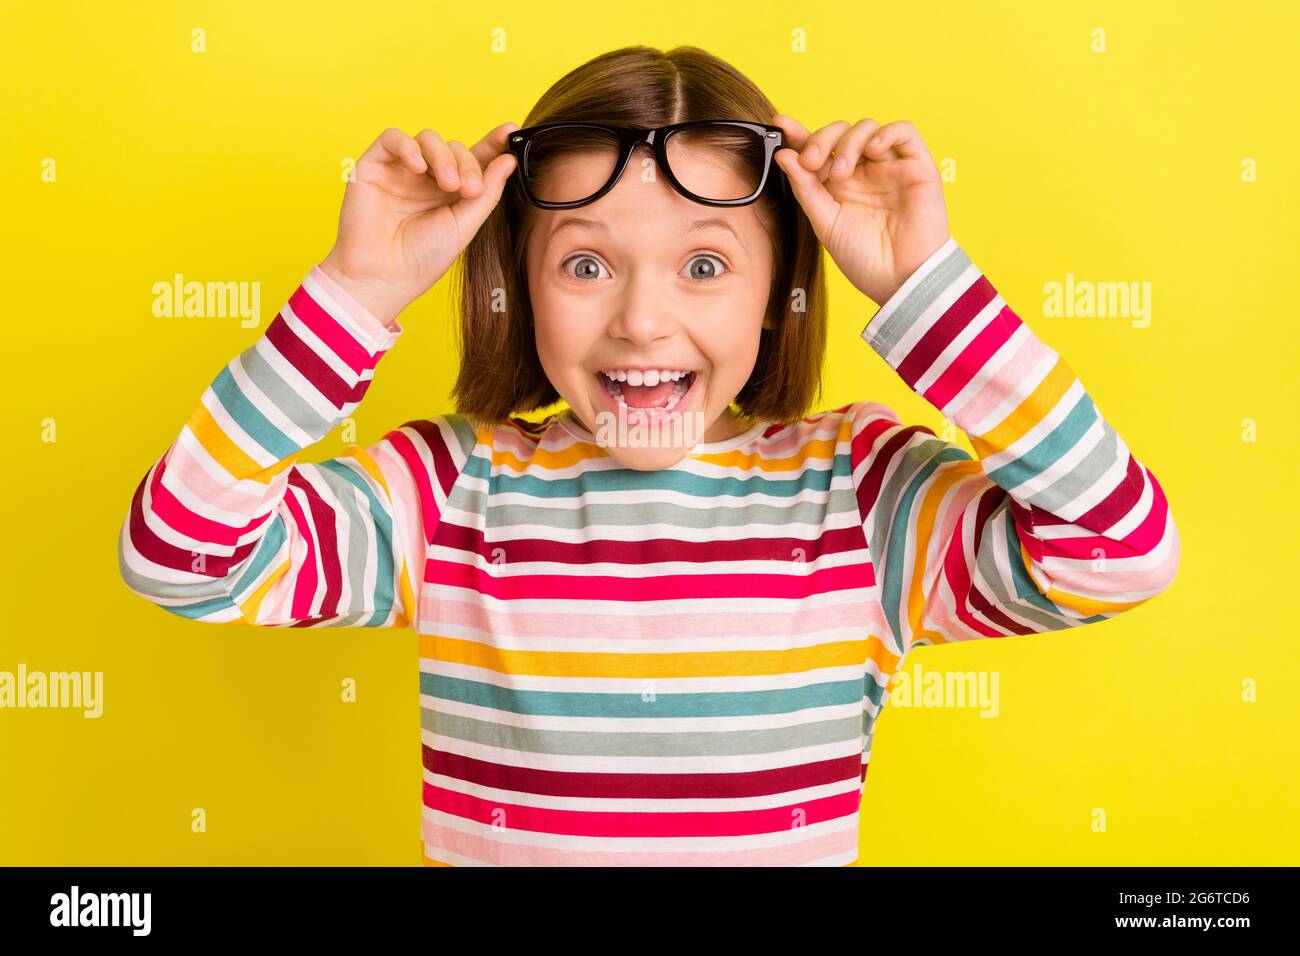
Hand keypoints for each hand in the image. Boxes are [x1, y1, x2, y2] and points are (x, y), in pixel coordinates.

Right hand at [319, 123, 519, 326]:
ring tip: (447, 184)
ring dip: (442, 156)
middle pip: (454, 148)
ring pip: (427, 138)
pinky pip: (392, 138)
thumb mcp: (465, 225)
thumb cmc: (423, 258)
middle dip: (467, 163)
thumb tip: (510, 160)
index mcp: (451, 193)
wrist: (384, 276)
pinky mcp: (374, 166)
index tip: (511, 132)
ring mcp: (401, 171)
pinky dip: (408, 146)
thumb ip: (487, 192)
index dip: (492, 143)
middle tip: (469, 189)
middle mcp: (427, 178)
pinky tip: (418, 167)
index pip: (474, 159)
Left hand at [771, 115, 949, 305]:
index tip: (779, 124)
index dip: (799, 134)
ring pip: (867, 128)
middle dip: (821, 140)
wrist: (900, 280)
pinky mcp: (917, 167)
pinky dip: (886, 132)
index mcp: (838, 185)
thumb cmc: (863, 259)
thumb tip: (784, 155)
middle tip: (812, 161)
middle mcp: (863, 172)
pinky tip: (872, 150)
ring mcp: (890, 167)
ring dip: (848, 143)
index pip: (818, 150)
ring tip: (841, 172)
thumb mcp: (825, 222)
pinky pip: (904, 132)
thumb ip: (805, 188)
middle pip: (840, 133)